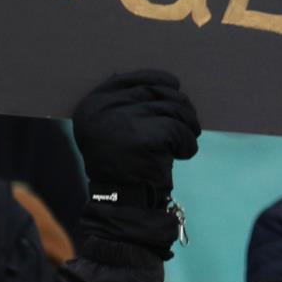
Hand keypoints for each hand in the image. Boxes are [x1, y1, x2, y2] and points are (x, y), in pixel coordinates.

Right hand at [71, 69, 199, 204]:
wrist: (122, 204)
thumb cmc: (122, 167)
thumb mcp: (111, 132)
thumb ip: (124, 107)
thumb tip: (162, 83)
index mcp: (91, 106)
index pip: (127, 79)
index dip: (154, 78)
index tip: (174, 83)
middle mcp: (103, 109)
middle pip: (154, 92)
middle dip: (178, 103)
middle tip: (189, 120)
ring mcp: (123, 121)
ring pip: (171, 108)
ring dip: (187, 123)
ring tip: (188, 138)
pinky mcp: (144, 137)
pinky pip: (178, 129)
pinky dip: (187, 142)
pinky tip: (184, 153)